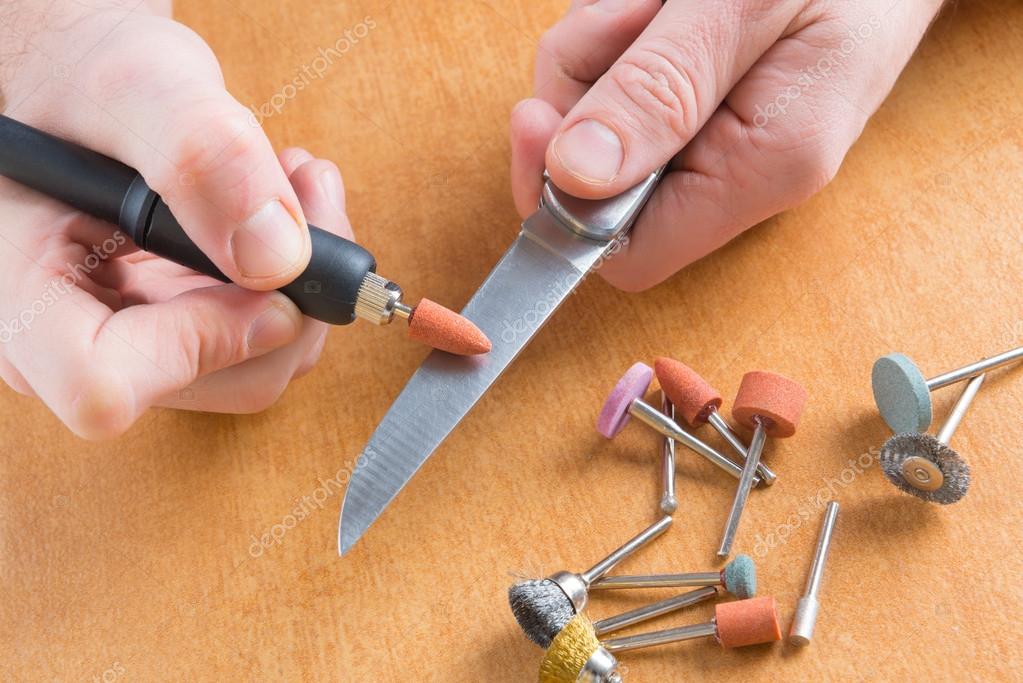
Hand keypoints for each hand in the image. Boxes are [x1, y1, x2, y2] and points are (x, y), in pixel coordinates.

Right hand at [0, 2, 351, 437]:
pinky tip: (285, 218)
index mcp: (22, 295)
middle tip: (308, 195)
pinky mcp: (184, 339)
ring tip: (299, 190)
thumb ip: (200, 152)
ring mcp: (136, 349)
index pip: (103, 383)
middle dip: (288, 298)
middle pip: (217, 384)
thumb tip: (277, 257)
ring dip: (305, 288)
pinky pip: (268, 344)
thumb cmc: (89, 78)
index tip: (268, 269)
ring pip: (259, 370)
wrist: (90, 88)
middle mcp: (73, 344)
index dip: (203, 340)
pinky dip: (298, 288)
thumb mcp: (141, 82)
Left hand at [511, 0, 944, 289]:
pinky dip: (613, 38)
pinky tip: (655, 3)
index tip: (536, 120)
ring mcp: (718, 139)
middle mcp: (737, 170)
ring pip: (595, 126)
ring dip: (595, 52)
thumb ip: (662, 90)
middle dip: (579, 95)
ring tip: (652, 0)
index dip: (561, 204)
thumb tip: (576, 174)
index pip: (628, 254)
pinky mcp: (701, 107)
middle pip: (598, 183)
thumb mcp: (744, 6)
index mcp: (761, 169)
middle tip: (625, 18)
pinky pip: (616, 88)